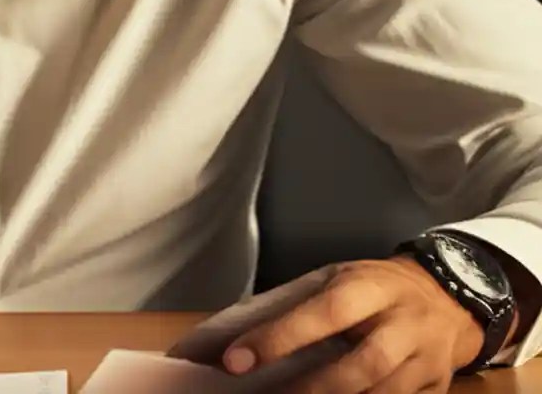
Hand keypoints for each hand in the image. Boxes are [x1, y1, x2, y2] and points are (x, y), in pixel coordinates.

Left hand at [217, 257, 485, 393]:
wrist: (450, 298)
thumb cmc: (372, 289)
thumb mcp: (332, 281)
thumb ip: (283, 307)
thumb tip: (213, 343)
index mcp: (370, 287)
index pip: (325, 312)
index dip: (281, 337)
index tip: (234, 360)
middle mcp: (405, 324)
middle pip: (364, 363)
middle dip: (311, 387)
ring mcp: (428, 361)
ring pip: (385, 393)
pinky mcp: (436, 388)